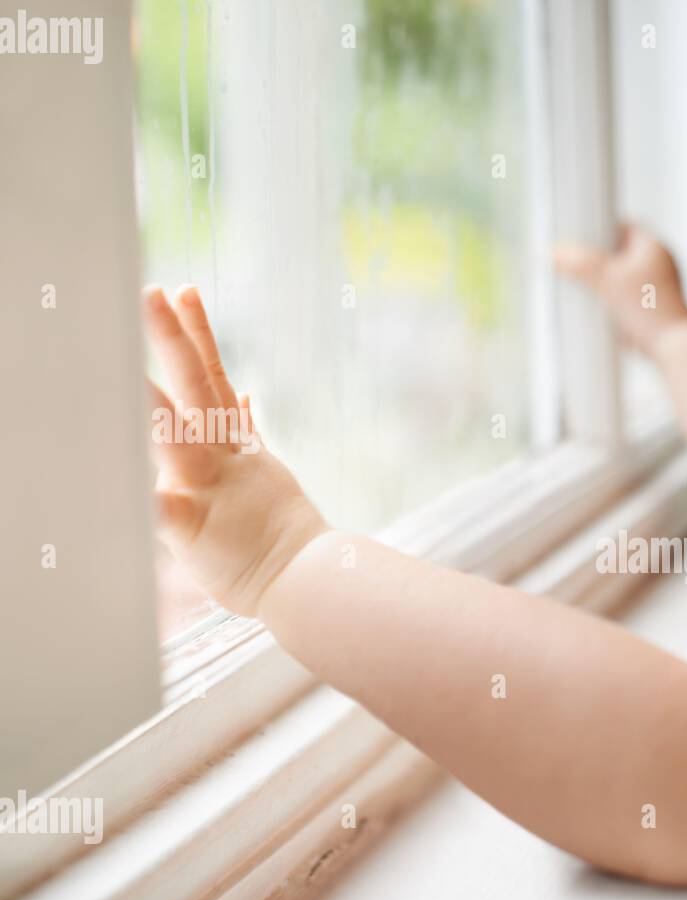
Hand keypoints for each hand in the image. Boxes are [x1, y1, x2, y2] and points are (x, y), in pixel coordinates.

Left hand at [142, 285, 328, 619]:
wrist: (305, 582)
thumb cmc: (271, 542)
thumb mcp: (256, 479)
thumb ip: (243, 433)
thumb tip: (237, 391)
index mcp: (228, 450)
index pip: (206, 383)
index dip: (195, 338)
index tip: (180, 295)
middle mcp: (217, 462)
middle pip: (193, 390)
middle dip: (175, 340)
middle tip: (157, 292)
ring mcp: (210, 492)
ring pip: (177, 433)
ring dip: (154, 398)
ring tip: (144, 361)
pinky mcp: (196, 530)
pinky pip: (167, 513)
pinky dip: (156, 498)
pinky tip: (143, 479)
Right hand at [551, 222, 686, 359]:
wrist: (673, 348)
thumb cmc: (646, 309)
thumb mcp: (605, 279)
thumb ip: (577, 263)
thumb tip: (550, 251)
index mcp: (654, 247)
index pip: (624, 227)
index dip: (600, 229)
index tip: (579, 237)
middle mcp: (662, 265)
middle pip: (623, 254)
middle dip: (599, 260)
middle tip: (575, 265)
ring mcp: (663, 291)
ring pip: (627, 280)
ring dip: (606, 285)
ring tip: (583, 290)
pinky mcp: (658, 314)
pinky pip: (631, 302)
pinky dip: (616, 304)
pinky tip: (599, 314)